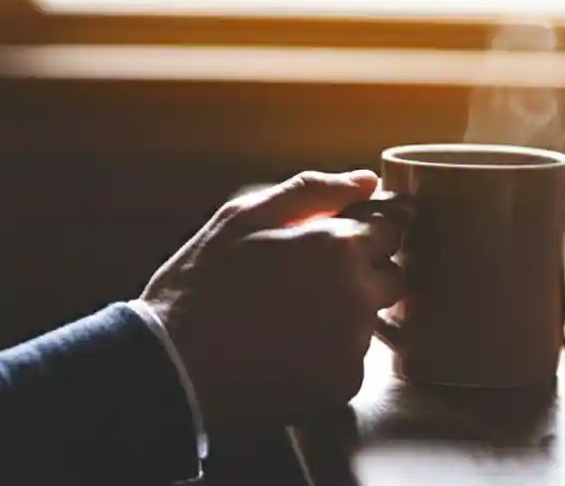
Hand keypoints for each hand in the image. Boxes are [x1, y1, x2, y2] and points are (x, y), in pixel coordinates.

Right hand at [141, 170, 404, 425]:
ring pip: (369, 321)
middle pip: (390, 279)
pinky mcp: (343, 384)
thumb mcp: (244, 216)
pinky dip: (328, 357)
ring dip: (343, 318)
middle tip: (304, 285)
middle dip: (360, 276)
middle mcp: (359, 294)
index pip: (390, 231)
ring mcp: (354, 344)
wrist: (173, 364)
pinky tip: (286, 350)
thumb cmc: (203, 281)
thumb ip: (312, 191)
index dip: (357, 236)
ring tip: (286, 320)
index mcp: (339, 245)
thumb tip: (367, 180)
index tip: (324, 248)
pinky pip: (351, 362)